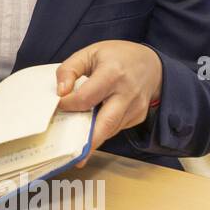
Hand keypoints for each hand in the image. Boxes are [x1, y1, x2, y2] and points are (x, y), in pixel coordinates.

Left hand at [55, 40, 163, 164]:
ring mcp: (136, 107)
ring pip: (110, 129)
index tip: (58, 105)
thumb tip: (60, 92)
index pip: (86, 98)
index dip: (69, 104)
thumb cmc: (117, 56)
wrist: (151, 63)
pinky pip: (116, 128)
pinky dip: (102, 130)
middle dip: (89, 141)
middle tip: (74, 157)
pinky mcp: (138, 117)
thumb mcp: (90, 52)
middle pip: (106, 123)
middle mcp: (127, 93)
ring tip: (76, 147)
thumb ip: (70, 69)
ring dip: (93, 138)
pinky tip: (91, 130)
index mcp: (113, 73)